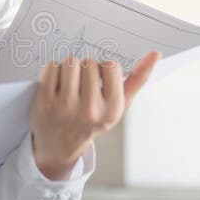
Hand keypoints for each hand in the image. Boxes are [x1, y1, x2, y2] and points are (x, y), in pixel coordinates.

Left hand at [29, 52, 161, 179]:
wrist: (60, 145)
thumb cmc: (92, 120)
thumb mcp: (118, 106)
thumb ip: (137, 80)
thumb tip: (155, 55)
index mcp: (111, 109)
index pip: (111, 66)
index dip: (104, 70)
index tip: (99, 81)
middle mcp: (89, 109)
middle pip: (89, 62)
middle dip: (86, 69)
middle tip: (82, 85)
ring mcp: (65, 105)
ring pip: (70, 62)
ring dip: (69, 67)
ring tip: (69, 83)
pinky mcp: (44, 100)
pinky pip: (51, 66)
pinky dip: (53, 70)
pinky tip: (56, 85)